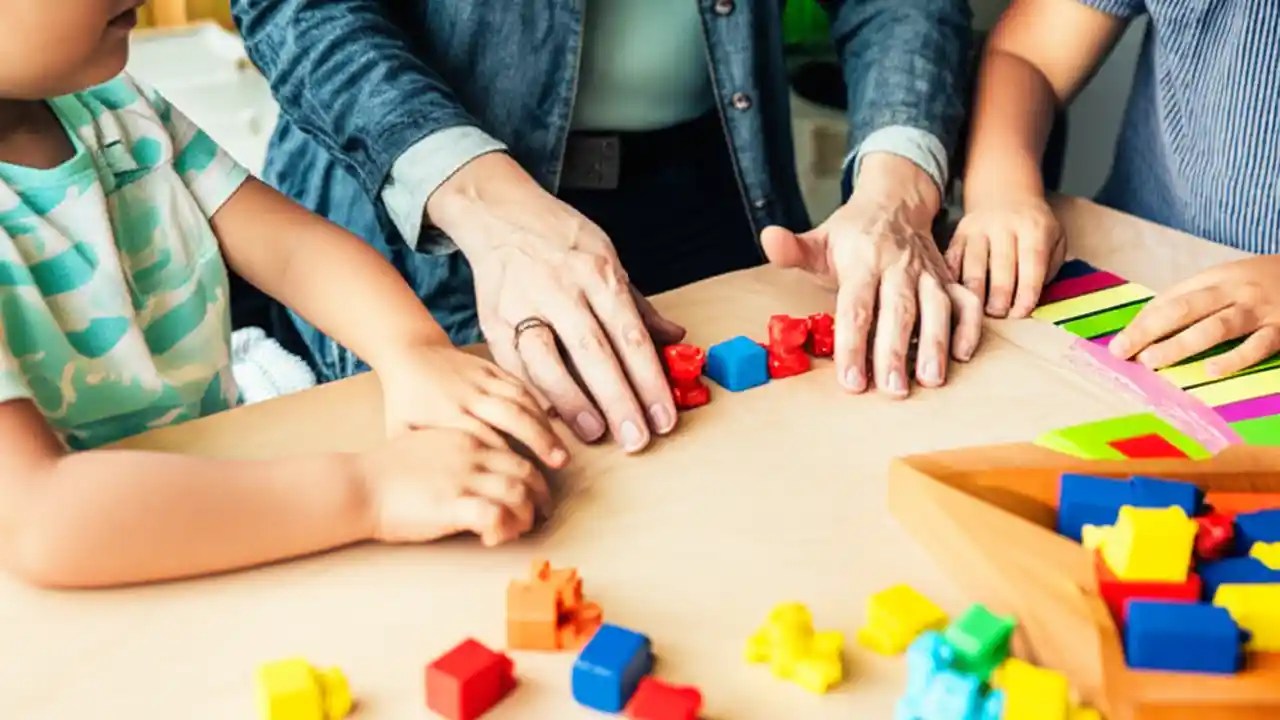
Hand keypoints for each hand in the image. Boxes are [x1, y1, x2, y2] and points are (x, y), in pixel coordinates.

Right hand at [358, 428, 551, 545]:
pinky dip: (503, 529)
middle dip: (539, 498)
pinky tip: (492, 539)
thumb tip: (479, 475)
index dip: (532, 479)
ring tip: (515, 532)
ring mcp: (464, 479)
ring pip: (518, 494)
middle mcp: (472, 455)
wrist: (359, 484)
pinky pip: (495, 516)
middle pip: (526, 473)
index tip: (534, 496)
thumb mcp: (429, 447)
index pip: (516, 455)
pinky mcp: (453, 505)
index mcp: (468, 439)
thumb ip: (457, 455)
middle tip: (538, 517)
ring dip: (524, 517)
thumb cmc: (386, 471)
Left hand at [376, 342, 568, 468]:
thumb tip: (441, 492)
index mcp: (445, 413)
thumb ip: (422, 459)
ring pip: (521, 400)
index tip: (524, 483)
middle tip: (559, 463)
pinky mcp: (492, 368)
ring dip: (545, 425)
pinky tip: (551, 428)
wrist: (409, 353)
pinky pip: (521, 387)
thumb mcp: (400, 432)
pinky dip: (539, 407)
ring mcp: (482, 379)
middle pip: (510, 415)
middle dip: (538, 439)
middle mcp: (468, 395)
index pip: (483, 437)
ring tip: (561, 451)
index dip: (506, 459)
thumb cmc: (405, 403)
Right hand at [427, 153, 685, 452]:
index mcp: (598, 273)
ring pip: (548, 362)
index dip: (650, 381)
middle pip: (594, 354)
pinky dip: (534, 393)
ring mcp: (523, 305)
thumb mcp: (607, 257)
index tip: (664, 418)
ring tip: (595, 433)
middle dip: (619, 402)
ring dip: (573, 402)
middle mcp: (561, 289)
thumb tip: (677, 340)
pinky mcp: (493, 321)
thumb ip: (639, 305)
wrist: (499, 214)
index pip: (631, 336)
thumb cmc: (560, 240)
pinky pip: (515, 365)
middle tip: (637, 441)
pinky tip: (552, 417)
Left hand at [762, 154, 982, 396]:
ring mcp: (928, 273)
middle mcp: (899, 266)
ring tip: (930, 380)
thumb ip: (793, 249)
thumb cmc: (852, 235)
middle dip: (895, 352)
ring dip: (935, 343)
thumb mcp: (820, 239)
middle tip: (892, 390)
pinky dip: (970, 326)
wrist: (895, 202)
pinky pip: (966, 301)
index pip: (856, 306)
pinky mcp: (949, 279)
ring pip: (936, 308)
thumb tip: (768, 238)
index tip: (851, 380)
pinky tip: (964, 355)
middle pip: (897, 311)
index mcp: (863, 259)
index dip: (853, 344)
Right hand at [946, 196, 1065, 316]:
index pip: (1032, 262)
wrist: (1005, 193)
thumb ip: (1049, 265)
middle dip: (1000, 295)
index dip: (1027, 291)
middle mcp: (1005, 225)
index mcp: (1034, 227)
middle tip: (999, 315)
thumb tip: (1033, 297)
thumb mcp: (1055, 237)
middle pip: (1001, 265)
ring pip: (974, 264)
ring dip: (976, 292)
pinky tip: (957, 295)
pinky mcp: (959, 233)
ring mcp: (978, 228)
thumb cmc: (1033, 226)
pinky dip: (953, 278)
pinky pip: (953, 258)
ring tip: (978, 311)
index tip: (1021, 312)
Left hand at [1109, 256, 1279, 375]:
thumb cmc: (1266, 282)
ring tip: (1153, 360)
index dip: (1142, 322)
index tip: (1117, 345)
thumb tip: (1148, 327)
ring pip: (1215, 326)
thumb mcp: (1230, 281)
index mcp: (1216, 278)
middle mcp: (1234, 290)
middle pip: (1184, 309)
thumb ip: (1195, 300)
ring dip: (1181, 344)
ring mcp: (1260, 310)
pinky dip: (1234, 358)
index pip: (1170, 299)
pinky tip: (1211, 369)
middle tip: (1123, 351)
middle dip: (1149, 330)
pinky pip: (1257, 344)